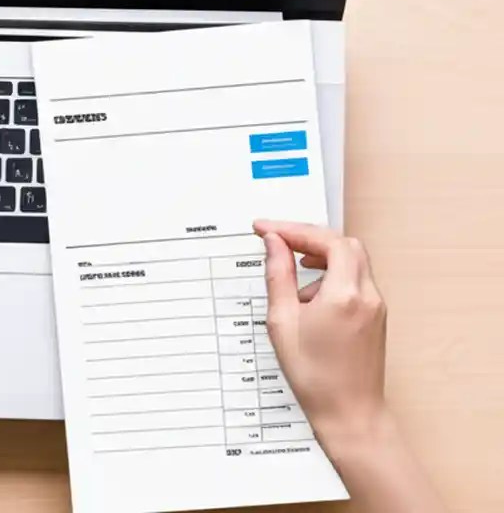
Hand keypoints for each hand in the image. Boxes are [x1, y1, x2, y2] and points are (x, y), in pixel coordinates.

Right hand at [257, 221, 442, 511]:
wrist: (349, 414)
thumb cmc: (315, 377)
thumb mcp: (282, 323)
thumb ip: (278, 276)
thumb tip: (273, 244)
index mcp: (343, 294)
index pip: (326, 241)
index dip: (294, 228)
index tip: (266, 229)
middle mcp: (366, 295)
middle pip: (345, 244)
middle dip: (310, 238)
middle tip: (280, 241)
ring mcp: (376, 306)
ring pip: (352, 261)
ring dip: (322, 257)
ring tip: (293, 277)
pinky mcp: (376, 316)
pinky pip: (355, 281)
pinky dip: (332, 277)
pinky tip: (309, 299)